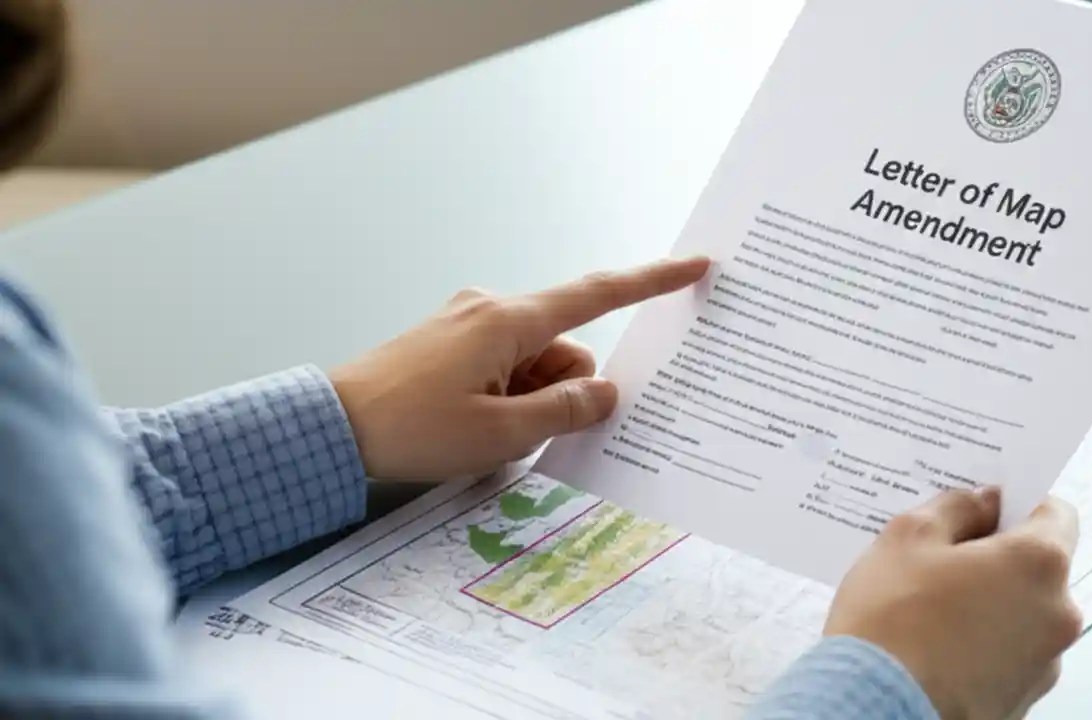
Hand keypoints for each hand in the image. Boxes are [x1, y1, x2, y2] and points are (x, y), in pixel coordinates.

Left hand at [329, 256, 710, 478]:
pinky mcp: (449, 343)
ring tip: (486, 435)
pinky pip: (504, 366)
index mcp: (510, 321)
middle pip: (566, 348)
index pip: (597, 295)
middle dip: (564, 392)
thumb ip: (564, 411)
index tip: (693, 266)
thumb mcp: (501, 433)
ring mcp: (467, 324)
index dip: (650, 282)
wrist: (328, 428)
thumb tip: (606, 393)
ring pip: (535, 363)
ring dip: (531, 400)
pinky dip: (507, 397)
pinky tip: (474, 426)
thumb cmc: (412, 428)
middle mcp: (492, 310)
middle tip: (527, 434)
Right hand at [824, 489, 1081, 719]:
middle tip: (938, 559)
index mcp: (1039, 564)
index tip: (982, 508)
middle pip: (1037, 567)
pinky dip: (980, 645)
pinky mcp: (1022, 700)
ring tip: (927, 611)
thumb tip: (979, 504)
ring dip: (987, 603)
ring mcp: (1044, 664)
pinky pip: (1007, 655)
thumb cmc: (890, 620)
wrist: (874, 707)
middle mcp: (1057, 614)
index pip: (1056, 512)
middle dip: (994, 557)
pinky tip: (933, 647)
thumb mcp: (907, 536)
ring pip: (1021, 613)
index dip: (1017, 504)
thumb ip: (955, 507)